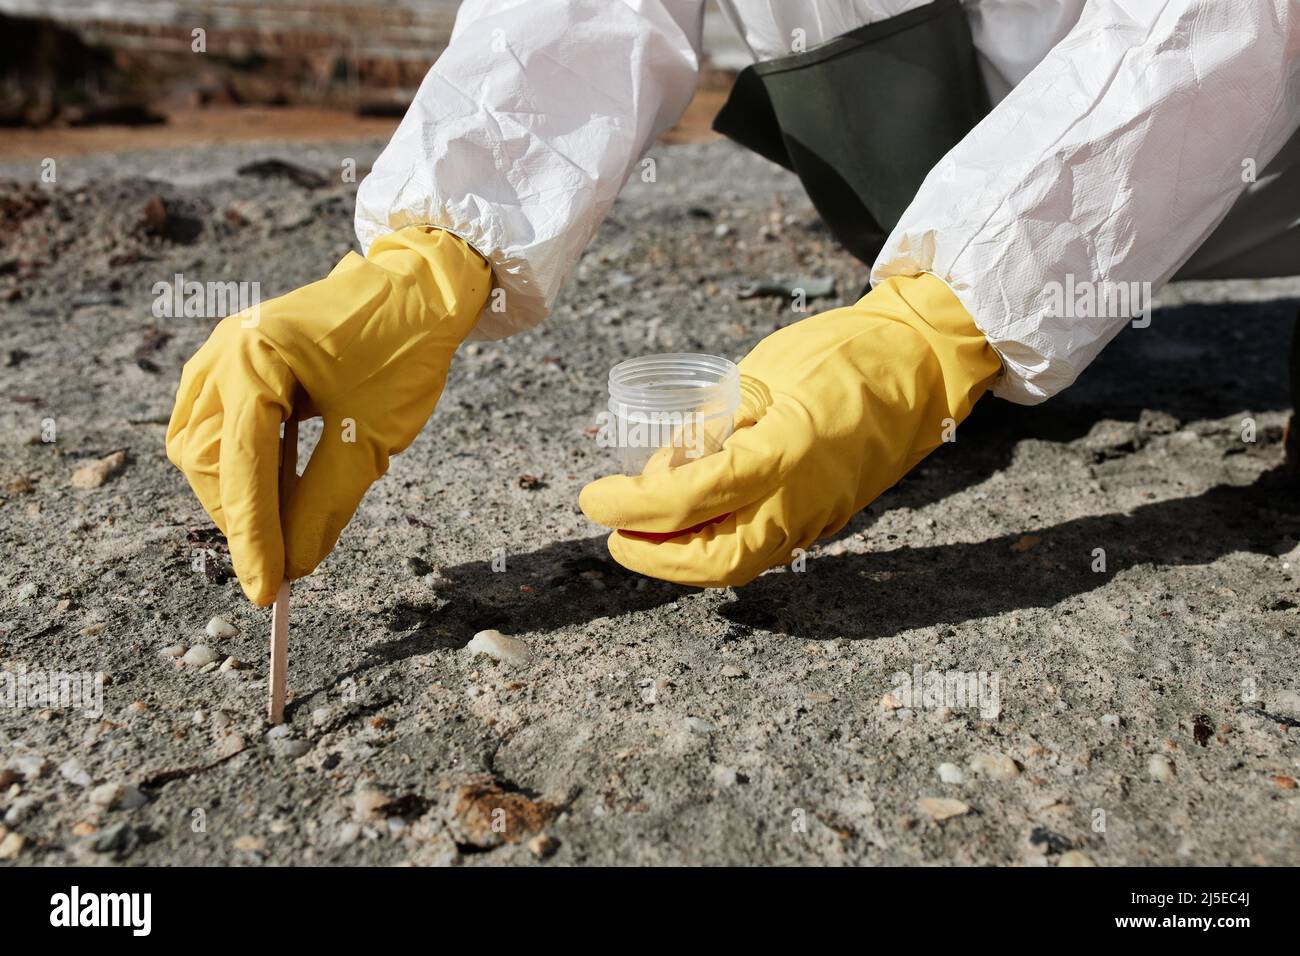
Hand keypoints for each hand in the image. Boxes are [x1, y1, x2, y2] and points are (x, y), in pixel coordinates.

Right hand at [166, 227, 489, 603]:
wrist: (423, 288)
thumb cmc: (403, 349)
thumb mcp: (372, 434)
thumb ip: (326, 500)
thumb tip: (294, 564)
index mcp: (254, 357)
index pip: (241, 466)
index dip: (253, 536)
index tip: (267, 592)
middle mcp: (224, 351)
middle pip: (207, 460)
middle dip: (243, 514)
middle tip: (288, 557)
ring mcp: (225, 354)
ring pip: (206, 448)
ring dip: (245, 491)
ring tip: (294, 517)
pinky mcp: (240, 365)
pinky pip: (224, 427)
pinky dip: (253, 464)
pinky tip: (288, 483)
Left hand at [579, 274, 1001, 586]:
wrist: (923, 361)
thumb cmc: (842, 351)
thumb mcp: (759, 375)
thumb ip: (710, 426)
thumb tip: (662, 471)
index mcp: (784, 451)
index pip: (690, 500)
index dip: (631, 506)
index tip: (592, 499)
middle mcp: (803, 498)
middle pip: (718, 561)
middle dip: (657, 559)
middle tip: (617, 536)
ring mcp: (820, 515)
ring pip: (741, 562)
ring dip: (684, 556)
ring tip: (646, 528)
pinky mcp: (826, 517)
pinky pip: (763, 545)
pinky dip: (718, 541)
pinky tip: (692, 520)